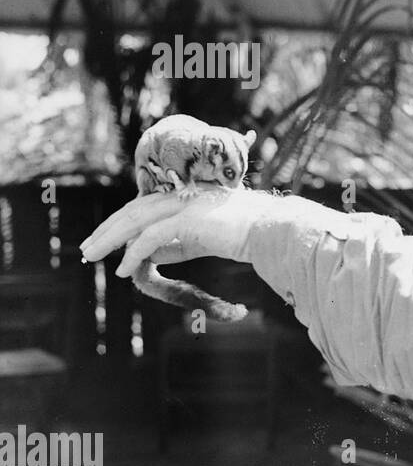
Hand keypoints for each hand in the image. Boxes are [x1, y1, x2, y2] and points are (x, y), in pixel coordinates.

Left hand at [80, 188, 281, 276]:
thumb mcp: (205, 240)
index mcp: (187, 196)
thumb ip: (178, 245)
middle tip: (88, 248)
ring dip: (110, 240)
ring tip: (92, 256)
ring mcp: (185, 204)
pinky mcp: (188, 220)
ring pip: (135, 220)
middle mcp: (182, 195)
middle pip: (133, 210)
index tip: (104, 239)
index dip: (121, 222)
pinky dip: (134, 253)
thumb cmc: (247, 235)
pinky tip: (123, 269)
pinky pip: (151, 238)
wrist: (271, 230)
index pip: (144, 206)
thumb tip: (149, 255)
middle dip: (107, 230)